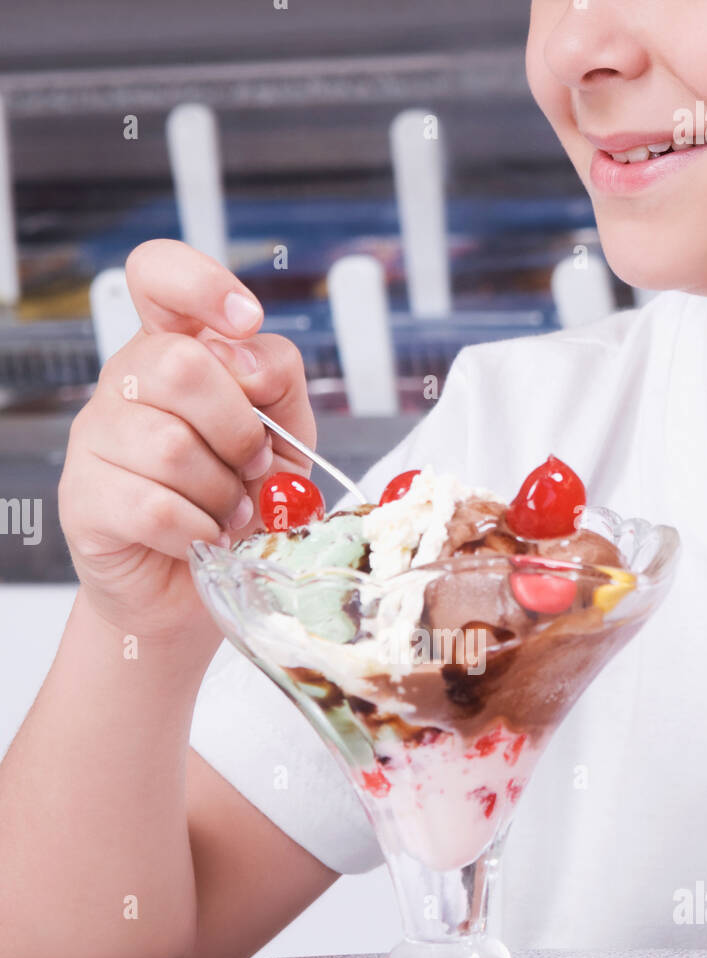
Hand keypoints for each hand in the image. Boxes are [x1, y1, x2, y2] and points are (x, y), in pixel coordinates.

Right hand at [60, 239, 315, 641]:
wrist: (193, 592)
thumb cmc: (235, 506)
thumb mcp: (283, 438)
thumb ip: (278, 383)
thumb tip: (248, 356)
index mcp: (172, 350)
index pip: (159, 275)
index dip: (202, 284)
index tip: (245, 319)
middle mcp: (126, 381)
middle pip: (179, 364)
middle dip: (238, 429)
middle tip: (251, 468)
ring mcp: (95, 437)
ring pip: (168, 445)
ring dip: (221, 493)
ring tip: (229, 514)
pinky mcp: (82, 498)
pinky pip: (151, 506)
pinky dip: (197, 531)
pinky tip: (203, 539)